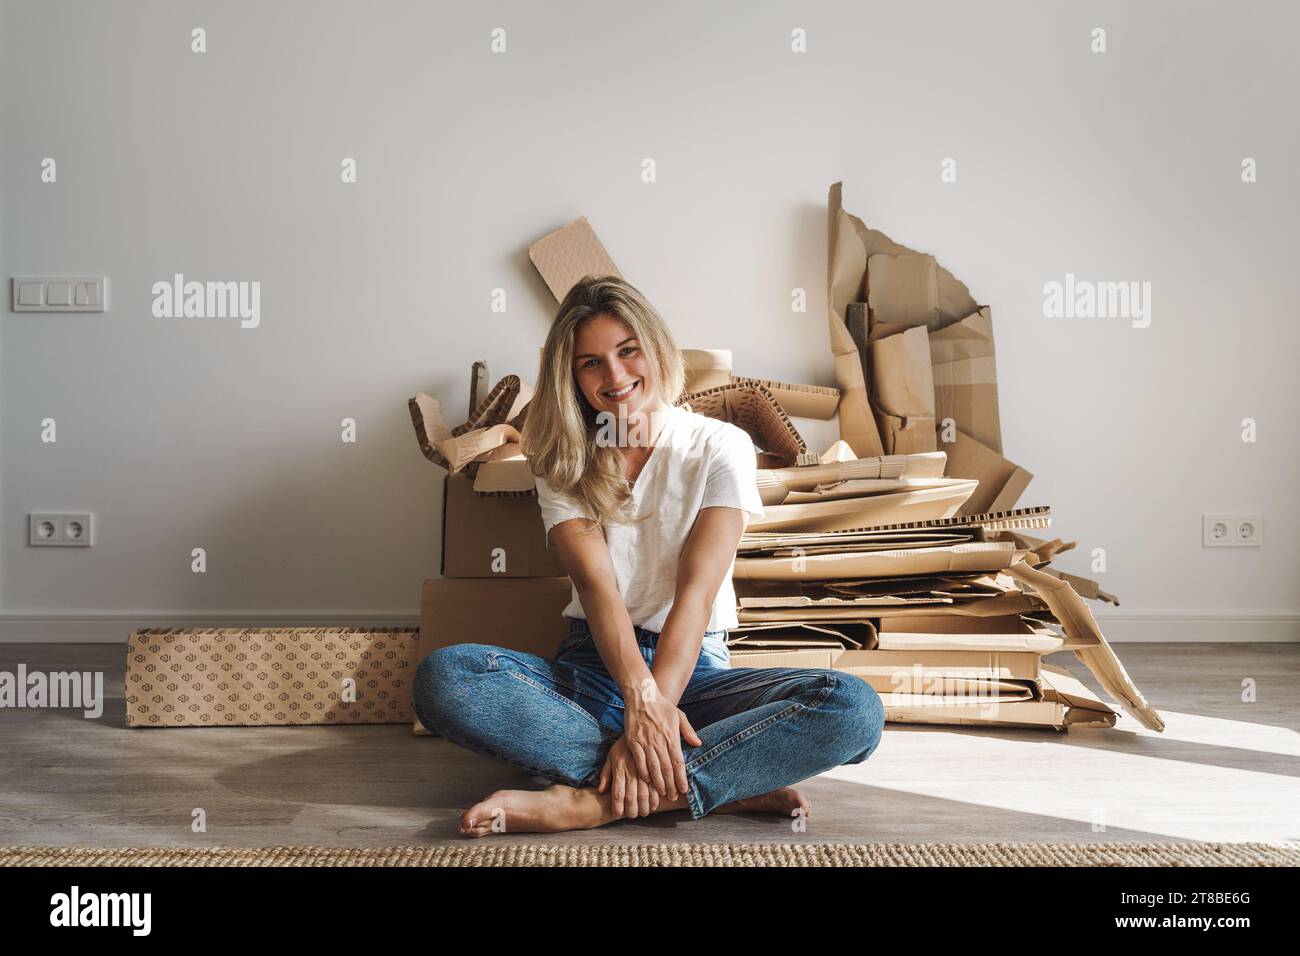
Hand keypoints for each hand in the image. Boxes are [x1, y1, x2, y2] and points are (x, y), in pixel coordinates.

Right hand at [599, 698, 702, 816]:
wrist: (642, 695)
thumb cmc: (662, 706)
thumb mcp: (679, 715)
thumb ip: (688, 731)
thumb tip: (698, 743)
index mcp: (672, 736)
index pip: (678, 762)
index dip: (681, 778)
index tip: (683, 790)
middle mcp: (659, 740)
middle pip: (666, 768)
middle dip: (670, 785)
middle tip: (672, 796)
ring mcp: (646, 741)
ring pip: (653, 767)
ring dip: (658, 782)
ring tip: (661, 793)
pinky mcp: (633, 740)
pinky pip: (639, 760)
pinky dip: (643, 771)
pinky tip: (646, 781)